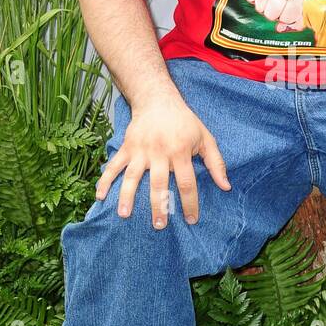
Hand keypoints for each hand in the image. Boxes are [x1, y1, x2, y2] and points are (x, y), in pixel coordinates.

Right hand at [95, 87, 230, 227]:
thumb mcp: (206, 138)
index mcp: (180, 151)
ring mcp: (140, 150)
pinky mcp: (126, 148)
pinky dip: (105, 180)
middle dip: (159, 206)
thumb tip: (226, 186)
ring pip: (133, 176)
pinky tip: (100, 196)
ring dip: (127, 196)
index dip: (189, 202)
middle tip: (159, 226)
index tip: (191, 220)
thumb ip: (216, 163)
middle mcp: (159, 152)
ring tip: (124, 215)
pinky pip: (114, 165)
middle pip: (158, 183)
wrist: (158, 100)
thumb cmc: (184, 122)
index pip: (186, 182)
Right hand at [243, 0, 305, 30]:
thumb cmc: (291, 1)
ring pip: (259, 7)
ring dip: (262, 7)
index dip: (284, 19)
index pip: (286, 18)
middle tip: (275, 7)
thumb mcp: (298, 13)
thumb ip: (294, 25)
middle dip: (272, 14)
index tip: (286, 12)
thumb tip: (280, 28)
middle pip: (270, 13)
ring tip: (267, 0)